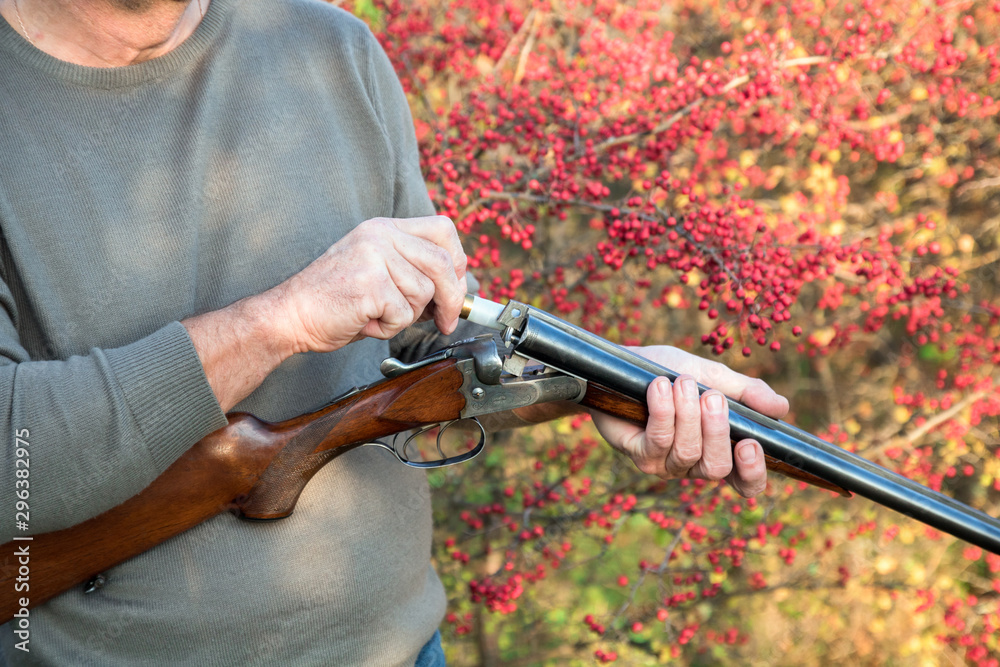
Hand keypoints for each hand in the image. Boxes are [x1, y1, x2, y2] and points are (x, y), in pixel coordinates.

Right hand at [274, 216, 467, 353]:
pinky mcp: (370, 284)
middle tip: (444, 321)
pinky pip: (403, 314)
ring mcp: (374, 257)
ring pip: (424, 293)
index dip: (458, 261)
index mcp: (384, 228)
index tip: (457, 288)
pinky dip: (388, 328)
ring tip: (376, 315)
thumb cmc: (334, 300)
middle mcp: (380, 235)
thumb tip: (457, 291)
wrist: (290, 315)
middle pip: (442, 262)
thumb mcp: (378, 272)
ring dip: (406, 316)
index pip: (443, 230)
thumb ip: (413, 271)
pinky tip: (365, 322)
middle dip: (451, 298)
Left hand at [591, 346, 788, 497]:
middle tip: (712, 397)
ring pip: (688, 452)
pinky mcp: (640, 456)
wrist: (621, 364)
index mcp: (719, 449)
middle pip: (717, 467)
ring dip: (687, 414)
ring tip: (682, 383)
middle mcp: (694, 464)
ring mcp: (666, 464)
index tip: (751, 443)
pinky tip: (660, 387)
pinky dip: (663, 411)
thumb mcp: (713, 376)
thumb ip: (746, 392)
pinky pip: (659, 440)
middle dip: (717, 431)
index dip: (753, 473)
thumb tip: (782, 408)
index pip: (746, 482)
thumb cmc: (669, 372)